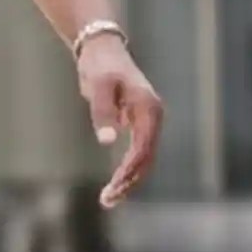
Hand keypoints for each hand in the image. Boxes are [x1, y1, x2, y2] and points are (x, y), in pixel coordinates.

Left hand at [76, 35, 163, 208]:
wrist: (101, 50)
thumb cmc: (100, 66)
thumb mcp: (99, 88)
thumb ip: (103, 113)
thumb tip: (107, 142)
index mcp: (149, 110)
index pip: (143, 149)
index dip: (129, 171)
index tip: (113, 189)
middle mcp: (153, 117)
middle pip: (147, 158)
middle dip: (130, 181)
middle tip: (107, 200)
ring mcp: (147, 121)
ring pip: (144, 158)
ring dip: (129, 179)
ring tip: (109, 198)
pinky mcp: (137, 123)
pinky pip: (137, 152)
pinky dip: (128, 169)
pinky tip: (116, 183)